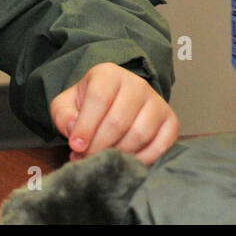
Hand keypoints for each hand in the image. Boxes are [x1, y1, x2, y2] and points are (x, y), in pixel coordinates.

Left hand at [49, 62, 179, 165]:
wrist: (115, 102)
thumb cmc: (88, 105)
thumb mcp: (66, 104)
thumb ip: (63, 115)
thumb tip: (74, 130)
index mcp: (108, 74)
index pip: (99, 98)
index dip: (86, 126)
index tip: (76, 146)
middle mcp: (137, 84)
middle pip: (119, 120)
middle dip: (100, 144)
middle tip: (87, 157)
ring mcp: (157, 102)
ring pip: (140, 134)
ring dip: (118, 153)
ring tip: (103, 159)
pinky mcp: (171, 121)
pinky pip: (161, 145)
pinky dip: (142, 159)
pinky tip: (125, 161)